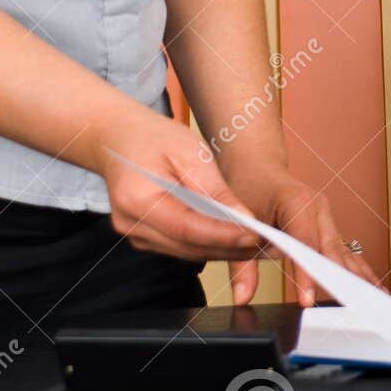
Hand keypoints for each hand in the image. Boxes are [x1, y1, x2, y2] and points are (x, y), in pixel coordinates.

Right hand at [94, 114, 267, 303]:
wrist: (121, 140)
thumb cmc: (155, 139)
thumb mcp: (190, 152)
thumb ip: (215, 189)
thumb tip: (245, 220)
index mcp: (137, 199)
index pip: (187, 227)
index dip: (224, 235)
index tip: (256, 235)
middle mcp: (131, 224)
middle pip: (189, 246)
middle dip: (232, 247)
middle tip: (270, 246)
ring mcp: (135, 235)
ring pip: (188, 252)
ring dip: (225, 251)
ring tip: (262, 247)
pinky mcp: (145, 238)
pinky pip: (183, 247)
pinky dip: (211, 246)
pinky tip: (238, 242)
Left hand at [228, 166, 385, 306]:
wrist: (258, 166)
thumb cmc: (249, 187)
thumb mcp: (237, 225)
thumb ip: (241, 264)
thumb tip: (243, 296)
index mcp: (297, 201)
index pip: (305, 242)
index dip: (307, 273)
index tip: (308, 298)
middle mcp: (318, 209)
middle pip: (332, 249)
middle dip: (341, 279)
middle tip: (350, 304)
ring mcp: (327, 218)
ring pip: (344, 251)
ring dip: (358, 276)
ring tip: (373, 299)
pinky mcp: (328, 228)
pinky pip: (345, 250)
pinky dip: (357, 269)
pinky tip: (372, 285)